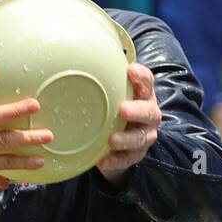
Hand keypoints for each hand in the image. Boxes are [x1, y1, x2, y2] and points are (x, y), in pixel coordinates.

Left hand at [96, 63, 160, 182]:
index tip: (129, 70)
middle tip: (122, 109)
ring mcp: (145, 135)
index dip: (140, 76)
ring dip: (126, 138)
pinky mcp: (136, 155)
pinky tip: (102, 162)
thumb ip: (102, 82)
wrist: (117, 143)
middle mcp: (149, 114)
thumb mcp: (110, 95)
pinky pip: (128, 159)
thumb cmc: (112, 111)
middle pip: (148, 111)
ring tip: (112, 140)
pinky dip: (116, 161)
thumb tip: (72, 59)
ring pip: (140, 137)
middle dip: (137, 110)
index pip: (147, 82)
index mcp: (143, 95)